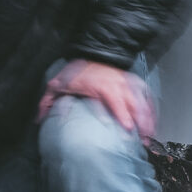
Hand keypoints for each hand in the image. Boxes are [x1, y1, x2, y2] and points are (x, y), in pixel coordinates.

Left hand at [40, 59, 155, 141]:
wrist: (94, 52)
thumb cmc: (78, 70)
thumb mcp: (61, 83)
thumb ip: (49, 100)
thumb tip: (39, 117)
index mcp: (102, 86)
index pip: (115, 103)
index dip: (123, 117)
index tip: (128, 129)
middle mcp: (118, 85)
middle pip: (133, 105)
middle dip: (140, 122)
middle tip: (143, 139)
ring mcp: (127, 84)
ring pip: (141, 102)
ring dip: (147, 118)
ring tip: (150, 134)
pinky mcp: (132, 84)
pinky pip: (145, 96)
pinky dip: (150, 109)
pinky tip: (152, 121)